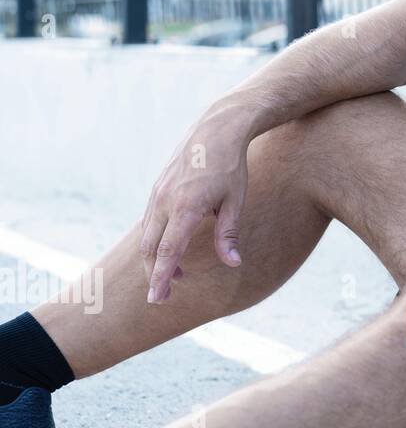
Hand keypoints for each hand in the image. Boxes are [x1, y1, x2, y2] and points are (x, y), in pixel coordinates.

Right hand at [137, 107, 251, 302]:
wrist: (217, 129)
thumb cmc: (231, 166)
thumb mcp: (235, 201)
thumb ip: (228, 234)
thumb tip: (233, 263)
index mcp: (185, 208)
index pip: (168, 252)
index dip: (162, 277)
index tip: (158, 298)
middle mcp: (164, 201)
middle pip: (151, 248)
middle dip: (155, 274)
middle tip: (164, 296)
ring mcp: (157, 193)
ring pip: (147, 235)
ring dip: (156, 257)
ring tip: (175, 274)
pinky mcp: (157, 187)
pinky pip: (150, 219)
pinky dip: (156, 238)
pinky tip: (171, 246)